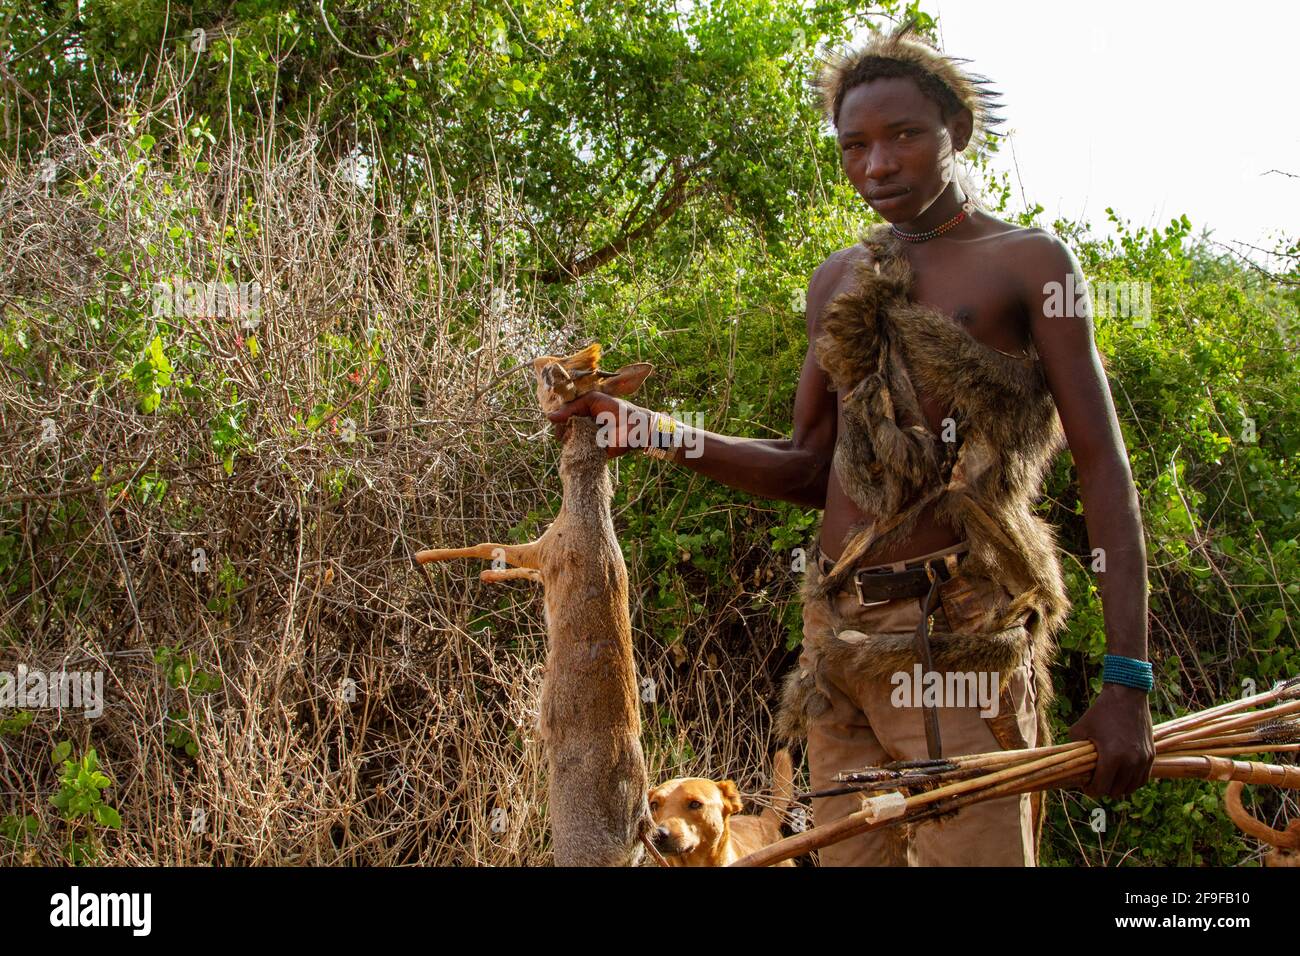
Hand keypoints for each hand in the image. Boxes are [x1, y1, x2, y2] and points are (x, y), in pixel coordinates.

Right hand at [545, 391, 644, 458]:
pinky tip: (579, 444)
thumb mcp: (593, 400)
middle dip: (562, 429)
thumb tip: (549, 417)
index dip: (559, 418)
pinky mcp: (591, 453)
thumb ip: (572, 407)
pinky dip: (576, 450)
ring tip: (576, 435)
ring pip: (568, 442)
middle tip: (567, 429)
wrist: (635, 426)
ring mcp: (586, 440)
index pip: (563, 415)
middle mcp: (582, 426)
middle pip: (563, 430)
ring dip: (569, 439)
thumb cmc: (616, 409)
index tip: (557, 419)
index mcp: (582, 412)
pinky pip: (578, 453)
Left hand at [1068, 683, 1154, 798]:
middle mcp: (1130, 762)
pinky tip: (1121, 775)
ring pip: (1130, 789)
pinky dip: (1131, 782)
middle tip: (1095, 780)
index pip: (1100, 788)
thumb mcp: (1079, 729)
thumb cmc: (1100, 711)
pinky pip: (1142, 780)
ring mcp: (1143, 760)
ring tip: (1108, 778)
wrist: (1126, 695)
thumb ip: (1074, 750)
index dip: (1090, 790)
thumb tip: (1069, 767)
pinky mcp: (1151, 756)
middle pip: (1115, 791)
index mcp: (1112, 757)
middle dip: (1103, 788)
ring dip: (1118, 787)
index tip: (1085, 784)